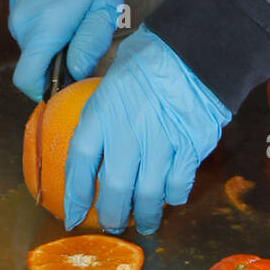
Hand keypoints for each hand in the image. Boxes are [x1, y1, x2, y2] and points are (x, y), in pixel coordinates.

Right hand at [8, 0, 123, 101]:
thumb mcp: (104, 8)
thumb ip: (91, 43)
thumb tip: (77, 73)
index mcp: (43, 29)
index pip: (27, 79)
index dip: (45, 89)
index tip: (66, 83)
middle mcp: (23, 25)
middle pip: (35, 64)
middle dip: (59, 61)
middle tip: (83, 40)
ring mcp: (17, 15)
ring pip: (35, 47)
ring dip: (55, 44)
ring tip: (76, 21)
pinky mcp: (18, 8)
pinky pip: (32, 31)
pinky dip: (47, 31)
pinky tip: (64, 12)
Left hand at [63, 24, 230, 235]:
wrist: (197, 45)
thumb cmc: (153, 54)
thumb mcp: (115, 75)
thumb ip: (105, 109)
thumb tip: (98, 132)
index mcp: (103, 111)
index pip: (79, 163)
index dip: (74, 194)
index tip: (72, 215)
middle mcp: (128, 133)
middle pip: (113, 190)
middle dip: (111, 215)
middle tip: (113, 223)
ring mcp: (161, 143)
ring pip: (147, 196)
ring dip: (144, 215)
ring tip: (144, 222)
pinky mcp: (191, 147)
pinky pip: (178, 185)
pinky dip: (173, 196)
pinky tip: (171, 196)